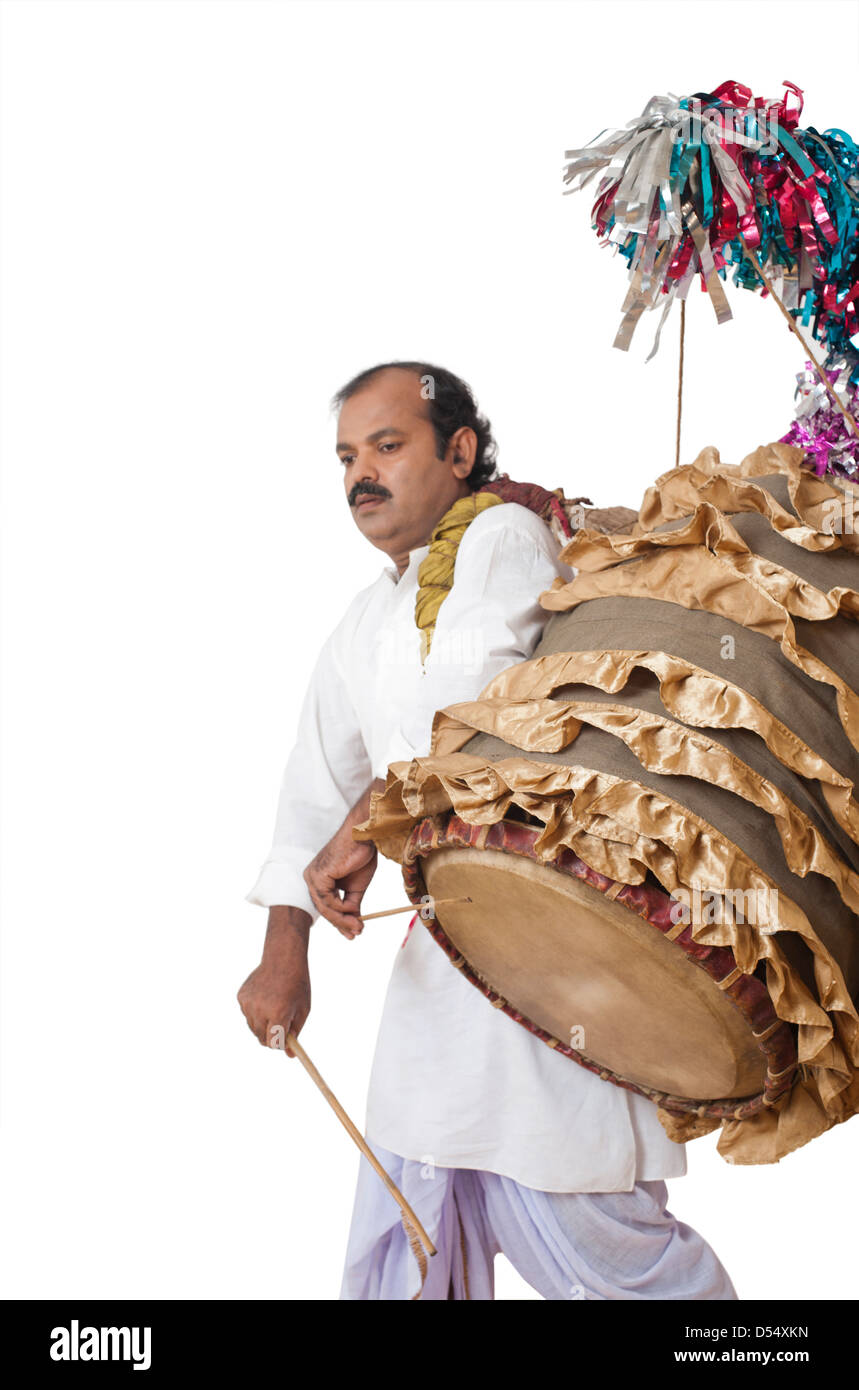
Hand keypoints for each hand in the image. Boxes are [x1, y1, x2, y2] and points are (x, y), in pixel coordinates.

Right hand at [237, 907, 310, 1057]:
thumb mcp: (303, 1009)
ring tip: (274, 1005)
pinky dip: (255, 1011)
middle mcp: (260, 1009)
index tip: (286, 1039)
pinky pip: (247, 1014)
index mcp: (279, 1013)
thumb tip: (289, 1055)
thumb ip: (295, 1033)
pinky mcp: (241, 997)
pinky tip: (265, 996)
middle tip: (281, 1023)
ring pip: (253, 1027)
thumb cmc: (297, 985)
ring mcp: (248, 1003)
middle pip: (261, 1038)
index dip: (281, 1044)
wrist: (283, 958)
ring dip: (263, 1024)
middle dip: (271, 1036)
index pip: (274, 1043)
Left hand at [304, 827, 377, 938]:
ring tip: (358, 926)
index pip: (326, 906)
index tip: (353, 932)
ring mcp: (312, 877)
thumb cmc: (360, 856)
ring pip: (325, 908)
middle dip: (341, 924)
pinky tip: (353, 909)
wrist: (364, 837)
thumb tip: (355, 923)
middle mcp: (311, 878)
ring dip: (342, 920)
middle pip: (324, 909)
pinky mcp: (318, 876)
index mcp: (318, 879)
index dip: (339, 921)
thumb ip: (352, 903)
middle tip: (356, 933)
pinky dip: (341, 907)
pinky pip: (328, 900)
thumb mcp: (356, 886)